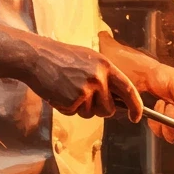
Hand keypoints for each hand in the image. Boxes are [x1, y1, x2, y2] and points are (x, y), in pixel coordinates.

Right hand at [22, 36, 143, 120]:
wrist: (37, 57)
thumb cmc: (61, 58)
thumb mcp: (89, 60)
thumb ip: (104, 77)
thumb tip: (117, 98)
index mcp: (106, 66)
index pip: (128, 90)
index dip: (135, 106)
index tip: (137, 116)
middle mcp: (99, 78)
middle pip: (109, 109)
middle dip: (99, 110)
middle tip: (83, 98)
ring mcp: (86, 89)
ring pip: (91, 114)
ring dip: (80, 108)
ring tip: (68, 90)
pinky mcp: (73, 99)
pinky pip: (74, 113)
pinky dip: (66, 108)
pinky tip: (59, 93)